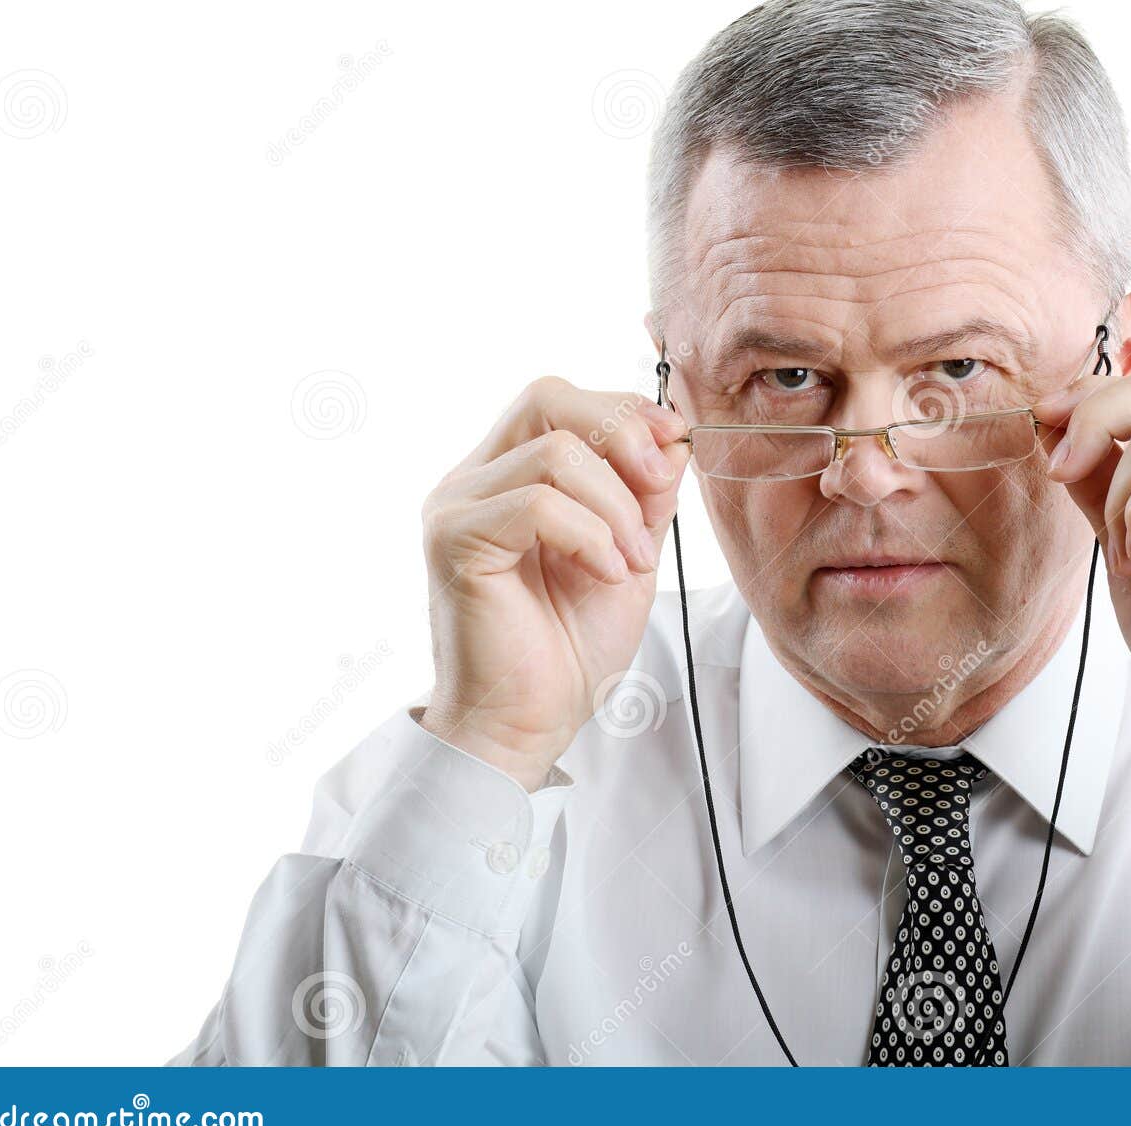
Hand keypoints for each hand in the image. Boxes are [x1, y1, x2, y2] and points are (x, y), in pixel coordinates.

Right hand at [418, 376, 689, 789]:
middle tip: (659, 487)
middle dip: (622, 432)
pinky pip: (536, 503)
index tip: (676, 447)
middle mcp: (473, 479)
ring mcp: (457, 506)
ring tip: (630, 562)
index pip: (563, 400)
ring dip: (615, 507)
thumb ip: (646, 494)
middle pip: (547, 395)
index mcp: (508, 474)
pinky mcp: (455, 540)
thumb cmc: (569, 649)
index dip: (627, 412)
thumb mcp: (630, 555)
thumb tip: (674, 434)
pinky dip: (589, 535)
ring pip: (554, 452)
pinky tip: (605, 574)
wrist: (528, 725)